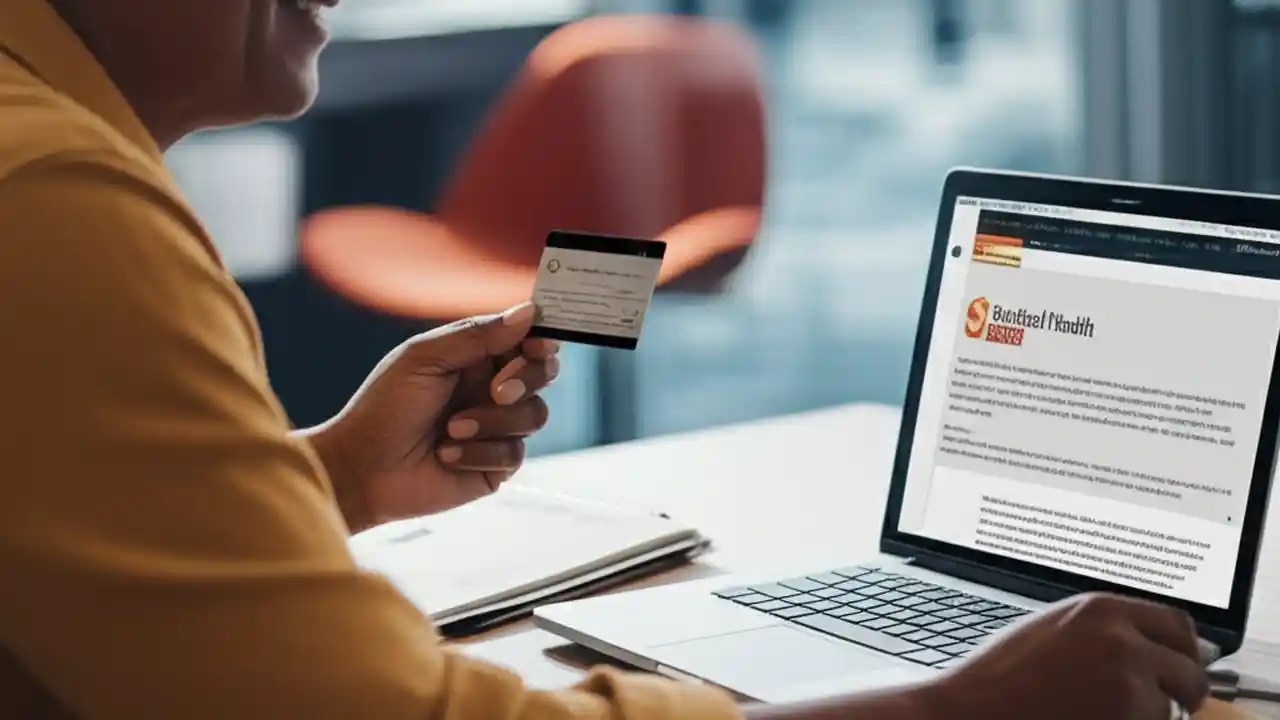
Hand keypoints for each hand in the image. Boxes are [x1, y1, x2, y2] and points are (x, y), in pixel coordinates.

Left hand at [302, 302, 560, 532]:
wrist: (362, 469)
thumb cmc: (384, 408)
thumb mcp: (425, 359)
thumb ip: (478, 335)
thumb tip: (528, 312)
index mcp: (475, 357)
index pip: (526, 339)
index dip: (540, 341)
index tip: (539, 346)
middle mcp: (492, 389)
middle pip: (543, 374)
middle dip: (526, 379)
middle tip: (497, 390)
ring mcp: (497, 427)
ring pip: (534, 415)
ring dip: (492, 421)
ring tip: (451, 430)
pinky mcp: (496, 465)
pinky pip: (514, 454)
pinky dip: (480, 453)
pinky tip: (446, 455)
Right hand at [927, 593, 1208, 719]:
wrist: (972, 710)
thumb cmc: (1000, 679)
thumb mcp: (1054, 632)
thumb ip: (1103, 632)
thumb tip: (1150, 648)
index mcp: (1101, 608)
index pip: (1177, 625)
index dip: (1182, 653)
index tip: (1179, 670)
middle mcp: (1121, 635)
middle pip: (1189, 667)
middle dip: (1179, 692)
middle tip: (1159, 708)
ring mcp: (1128, 676)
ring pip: (1176, 705)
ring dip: (1157, 716)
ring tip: (1109, 715)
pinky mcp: (1130, 711)